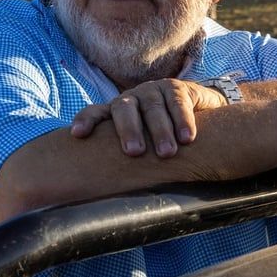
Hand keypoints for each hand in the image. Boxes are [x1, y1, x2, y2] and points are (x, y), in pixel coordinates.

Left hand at [70, 78, 229, 157]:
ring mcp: (153, 90)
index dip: (86, 121)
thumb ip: (122, 158)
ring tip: (166, 153)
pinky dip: (183, 120)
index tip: (78, 134)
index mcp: (116, 111)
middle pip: (123, 109)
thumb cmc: (158, 136)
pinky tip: (187, 138)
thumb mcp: (140, 143)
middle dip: (128, 129)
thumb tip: (101, 189)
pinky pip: (178, 102)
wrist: (198, 113)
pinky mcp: (178, 87)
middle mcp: (132, 98)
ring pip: (152, 107)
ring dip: (160, 130)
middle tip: (134, 152)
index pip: (95, 112)